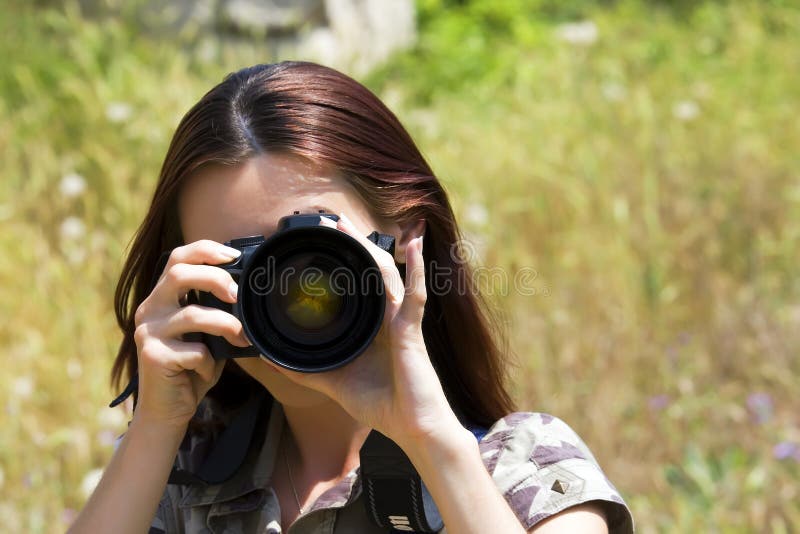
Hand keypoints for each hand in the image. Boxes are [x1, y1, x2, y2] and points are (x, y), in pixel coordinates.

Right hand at [131, 240, 249, 428]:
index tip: (234, 256)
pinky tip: (208, 371)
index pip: (177, 258)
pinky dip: (210, 361)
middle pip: (179, 273)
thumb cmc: (191, 368)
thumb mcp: (206, 334)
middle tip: (237, 294)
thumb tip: (249, 292)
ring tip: (241, 338)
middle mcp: (149, 309)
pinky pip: (194, 351)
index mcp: (161, 298)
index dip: (205, 250)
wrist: (168, 410)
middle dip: (215, 278)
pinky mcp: (152, 356)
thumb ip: (217, 311)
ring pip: (193, 314)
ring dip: (225, 325)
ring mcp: (147, 332)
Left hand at [262, 213, 461, 447]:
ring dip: (370, 246)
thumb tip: (271, 360)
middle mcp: (388, 318)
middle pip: (371, 270)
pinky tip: (415, 244)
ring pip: (386, 274)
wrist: (414, 429)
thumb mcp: (336, 384)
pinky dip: (416, 268)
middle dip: (353, 243)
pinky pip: (414, 294)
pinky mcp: (412, 331)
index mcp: (372, 328)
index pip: (357, 285)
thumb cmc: (384, 406)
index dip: (343, 261)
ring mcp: (401, 321)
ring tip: (349, 225)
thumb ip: (306, 371)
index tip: (324, 242)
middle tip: (331, 220)